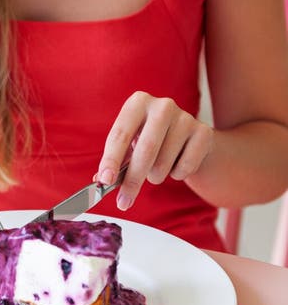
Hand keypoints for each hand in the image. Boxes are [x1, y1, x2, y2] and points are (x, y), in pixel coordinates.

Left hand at [96, 91, 212, 210]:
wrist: (191, 138)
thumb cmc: (152, 140)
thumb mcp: (131, 144)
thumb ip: (116, 161)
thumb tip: (100, 182)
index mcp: (138, 102)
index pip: (120, 134)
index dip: (111, 159)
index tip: (104, 181)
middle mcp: (162, 105)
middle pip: (145, 150)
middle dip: (132, 180)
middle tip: (123, 202)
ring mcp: (185, 117)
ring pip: (164, 162)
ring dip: (155, 176)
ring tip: (157, 169)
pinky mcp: (204, 133)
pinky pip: (185, 167)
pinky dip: (177, 174)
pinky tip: (177, 163)